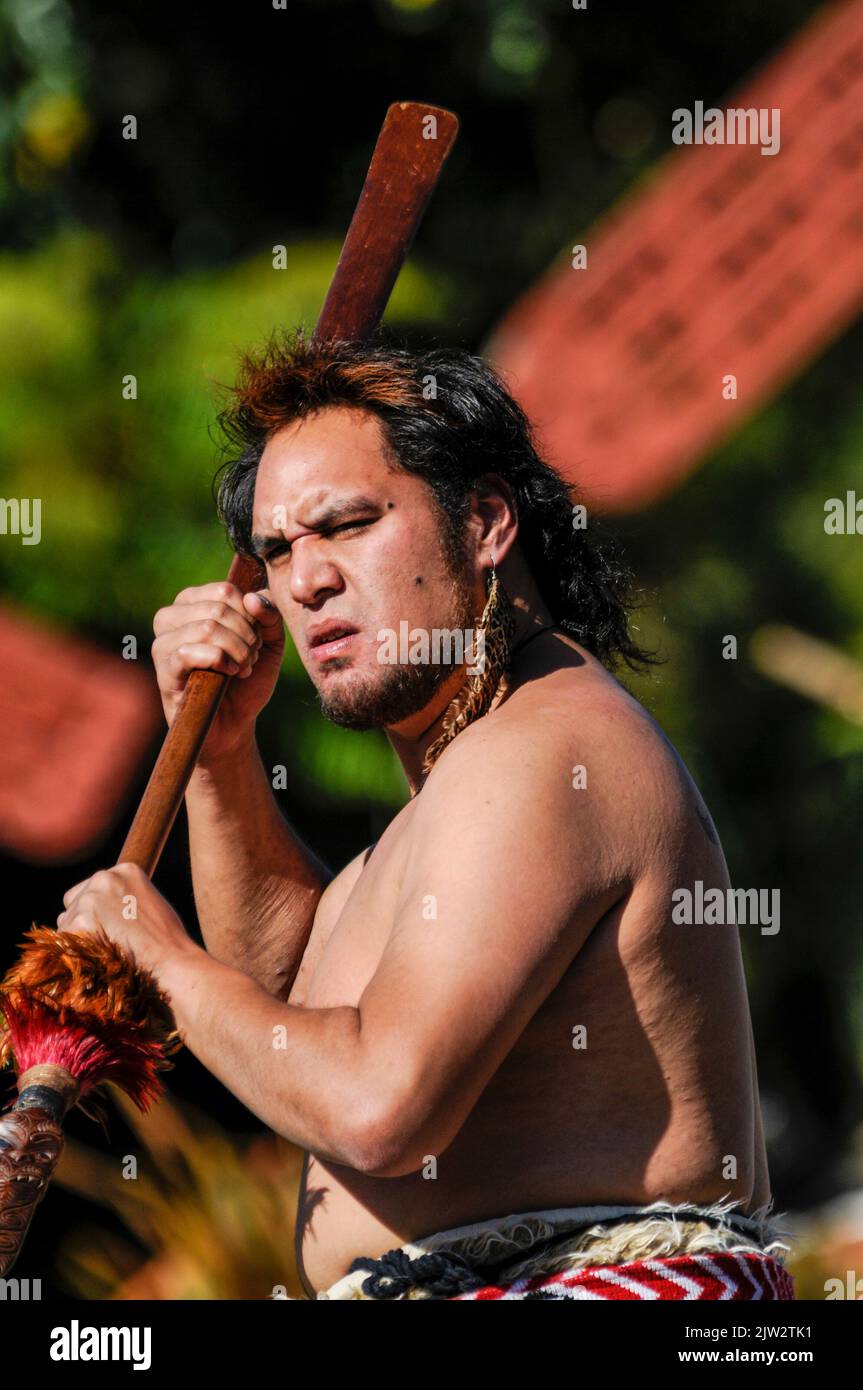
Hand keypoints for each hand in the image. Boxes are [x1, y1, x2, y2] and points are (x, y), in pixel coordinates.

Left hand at [57, 864, 199, 985]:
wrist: (172, 963)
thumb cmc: (167, 942)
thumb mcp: (149, 903)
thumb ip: (122, 899)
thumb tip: (100, 912)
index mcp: (125, 869)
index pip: (91, 887)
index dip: (97, 911)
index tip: (110, 926)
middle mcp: (104, 877)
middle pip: (73, 902)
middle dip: (83, 921)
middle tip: (105, 943)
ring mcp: (90, 899)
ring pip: (66, 923)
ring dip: (77, 939)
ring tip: (106, 953)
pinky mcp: (79, 923)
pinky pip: (62, 943)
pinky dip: (73, 955)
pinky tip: (97, 961)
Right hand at [151, 581, 284, 762]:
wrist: (235, 723)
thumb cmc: (247, 680)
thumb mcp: (270, 643)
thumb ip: (269, 615)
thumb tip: (253, 597)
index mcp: (192, 603)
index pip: (225, 590)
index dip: (250, 615)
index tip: (257, 639)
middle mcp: (170, 618)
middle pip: (218, 608)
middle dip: (247, 635)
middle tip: (251, 657)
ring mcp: (163, 644)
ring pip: (207, 628)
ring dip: (238, 650)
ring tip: (242, 667)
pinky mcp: (164, 671)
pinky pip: (189, 652)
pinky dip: (220, 662)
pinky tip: (229, 675)